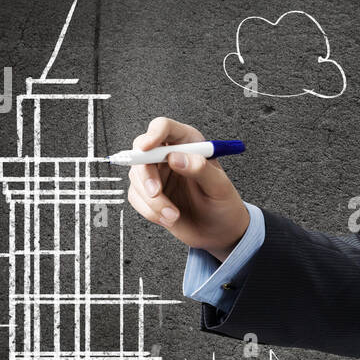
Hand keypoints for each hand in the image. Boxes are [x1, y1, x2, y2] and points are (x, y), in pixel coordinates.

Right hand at [125, 117, 249, 259]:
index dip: (152, 135)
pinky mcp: (149, 193)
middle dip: (145, 174)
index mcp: (189, 143)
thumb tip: (176, 157)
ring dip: (152, 200)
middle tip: (156, 193)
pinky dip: (150, 211)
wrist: (219, 232)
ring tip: (173, 215)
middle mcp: (169, 154)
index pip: (164, 127)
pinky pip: (135, 197)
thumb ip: (201, 169)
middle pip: (141, 151)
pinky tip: (169, 218)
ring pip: (136, 177)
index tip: (147, 148)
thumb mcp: (220, 187)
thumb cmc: (224, 205)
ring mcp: (157, 174)